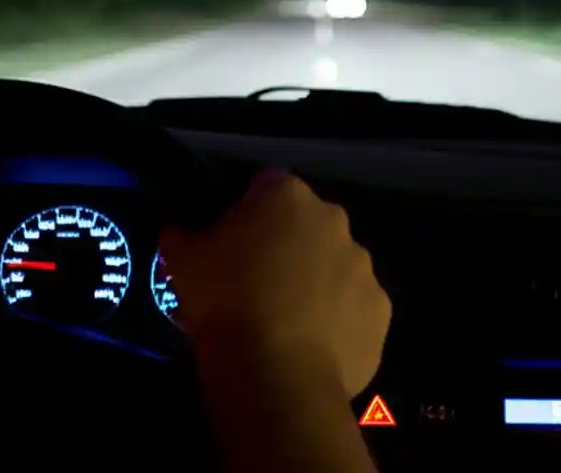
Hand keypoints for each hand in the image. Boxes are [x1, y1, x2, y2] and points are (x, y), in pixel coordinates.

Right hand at [160, 169, 390, 397]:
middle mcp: (333, 220)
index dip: (248, 212)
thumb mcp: (182, 262)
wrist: (275, 372)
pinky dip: (339, 320)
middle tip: (259, 281)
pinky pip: (355, 307)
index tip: (233, 242)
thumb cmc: (224, 302)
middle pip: (308, 224)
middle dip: (289, 244)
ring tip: (287, 320)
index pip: (266, 187)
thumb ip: (183, 235)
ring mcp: (363, 266)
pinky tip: (312, 344)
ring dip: (317, 282)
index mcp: (287, 196)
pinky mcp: (380, 310)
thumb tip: (180, 232)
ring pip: (337, 266)